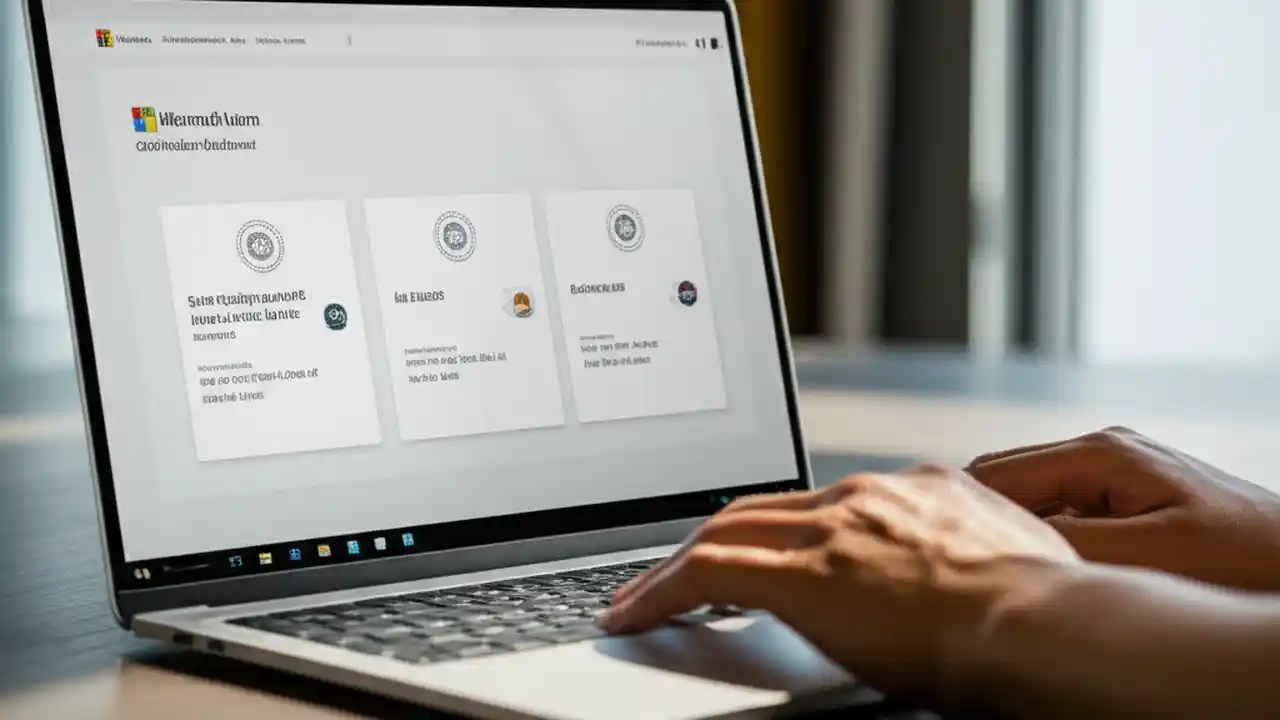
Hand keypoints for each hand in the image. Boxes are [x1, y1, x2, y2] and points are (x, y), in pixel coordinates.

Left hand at [602, 466, 1079, 699]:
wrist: (1049, 624)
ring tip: (641, 597)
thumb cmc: (1050, 612)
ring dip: (673, 567)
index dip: (772, 527)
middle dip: (710, 538)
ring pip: (723, 532)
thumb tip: (980, 577)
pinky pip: (707, 573)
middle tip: (671, 570)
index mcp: (915, 491)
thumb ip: (977, 555)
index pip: (818, 503)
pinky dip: (662, 591)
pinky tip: (635, 614)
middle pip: (759, 508)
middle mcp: (866, 496)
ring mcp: (834, 529)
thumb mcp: (1015, 561)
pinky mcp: (807, 573)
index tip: (752, 548)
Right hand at [967, 427, 1279, 589]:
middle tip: (956, 565)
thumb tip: (998, 539)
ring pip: (1031, 497)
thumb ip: (1069, 539)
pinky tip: (1038, 567)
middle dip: (979, 518)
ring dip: (1010, 530)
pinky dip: (1040, 535)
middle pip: (1005, 480)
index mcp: (1100, 452)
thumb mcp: (1150, 552)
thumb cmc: (1244, 559)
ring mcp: (1116, 470)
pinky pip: (1061, 510)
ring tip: (993, 570)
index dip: (960, 511)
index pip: (996, 474)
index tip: (935, 548)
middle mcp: (1102, 450)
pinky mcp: (1128, 495)